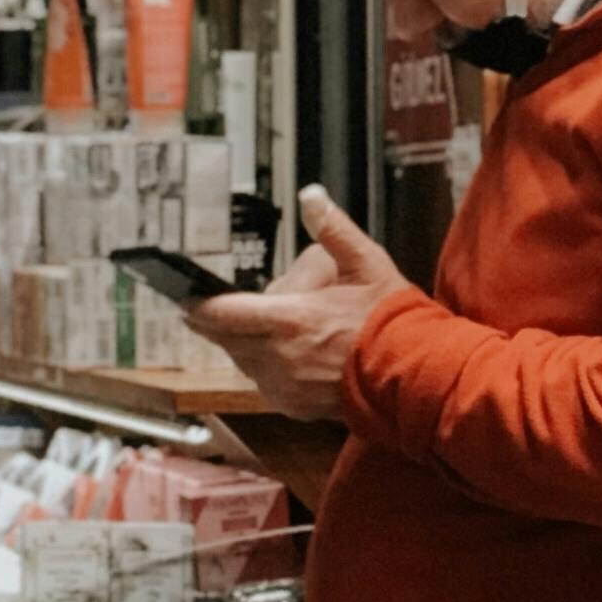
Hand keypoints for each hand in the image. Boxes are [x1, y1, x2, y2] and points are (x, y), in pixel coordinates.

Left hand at [188, 188, 408, 419]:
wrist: (417, 375)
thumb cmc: (393, 321)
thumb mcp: (368, 264)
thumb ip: (333, 230)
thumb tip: (310, 196)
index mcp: (290, 321)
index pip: (222, 315)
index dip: (198, 306)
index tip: (184, 297)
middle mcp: (279, 357)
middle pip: (226, 339)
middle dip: (222, 322)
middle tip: (225, 307)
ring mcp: (284, 386)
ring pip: (243, 361)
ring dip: (245, 342)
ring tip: (274, 325)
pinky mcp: (293, 405)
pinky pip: (263, 383)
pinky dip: (266, 366)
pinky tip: (289, 351)